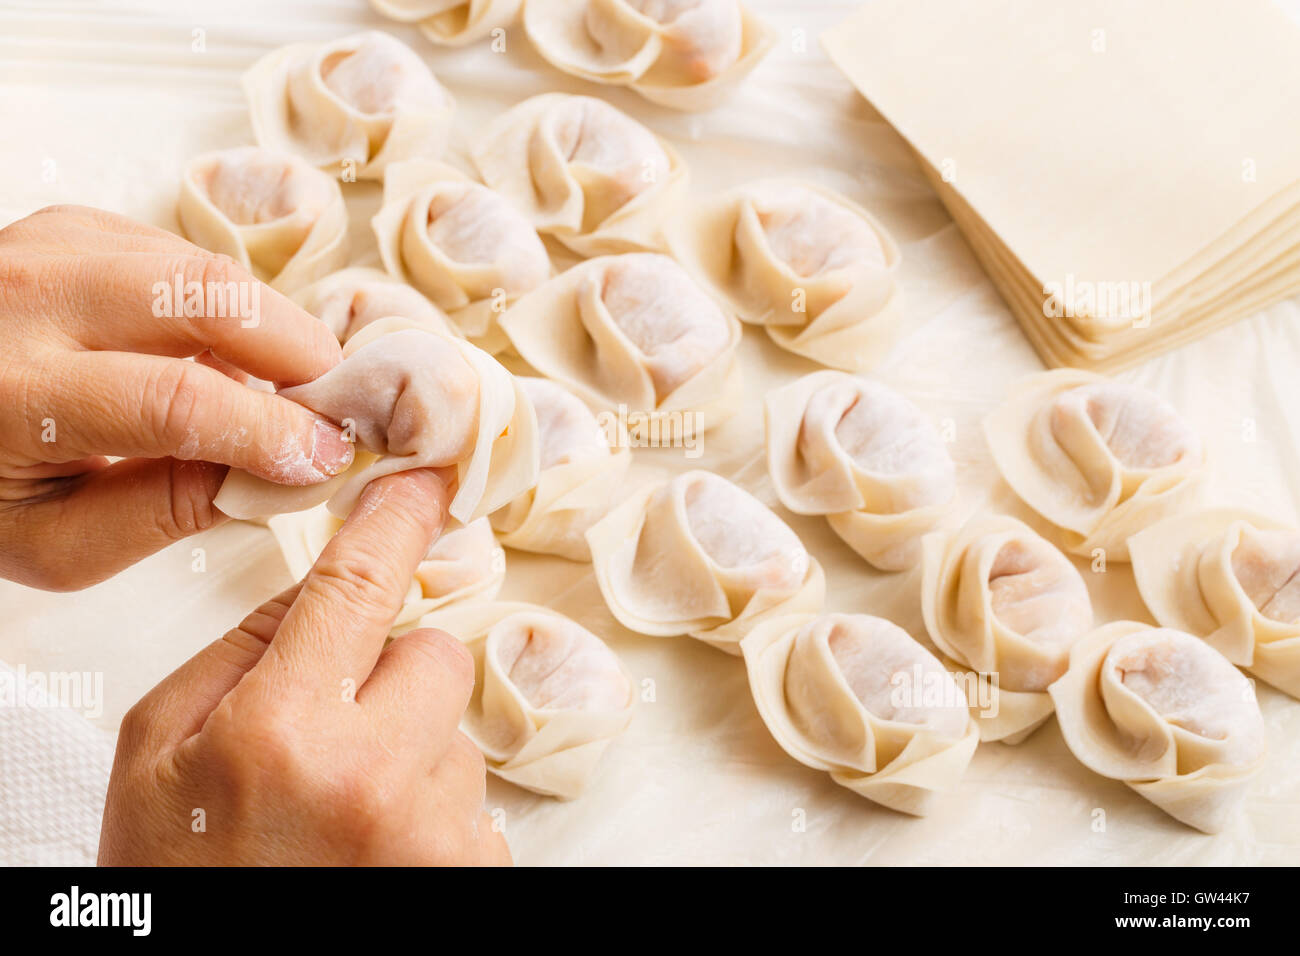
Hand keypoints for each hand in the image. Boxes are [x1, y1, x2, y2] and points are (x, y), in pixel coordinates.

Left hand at [0, 204, 352, 590]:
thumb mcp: (61, 542)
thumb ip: (170, 510)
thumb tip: (283, 474)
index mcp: (12, 396)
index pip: (173, 401)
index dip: (270, 429)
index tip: (326, 459)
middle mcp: (25, 299)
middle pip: (203, 296)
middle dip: (297, 351)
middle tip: (334, 405)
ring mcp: (46, 246)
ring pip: (204, 266)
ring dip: (269, 327)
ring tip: (284, 390)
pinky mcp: (72, 226)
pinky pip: (184, 254)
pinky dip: (228, 307)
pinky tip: (223, 356)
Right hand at [98, 469, 509, 865]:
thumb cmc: (177, 871)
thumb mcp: (157, 748)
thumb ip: (239, 648)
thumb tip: (320, 583)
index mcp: (281, 732)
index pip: (360, 588)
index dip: (399, 521)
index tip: (430, 479)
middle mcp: (373, 779)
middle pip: (437, 654)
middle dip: (393, 674)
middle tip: (334, 730)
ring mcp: (434, 834)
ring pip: (455, 731)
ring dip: (412, 750)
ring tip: (342, 812)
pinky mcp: (472, 872)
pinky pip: (475, 798)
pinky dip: (432, 809)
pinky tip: (373, 848)